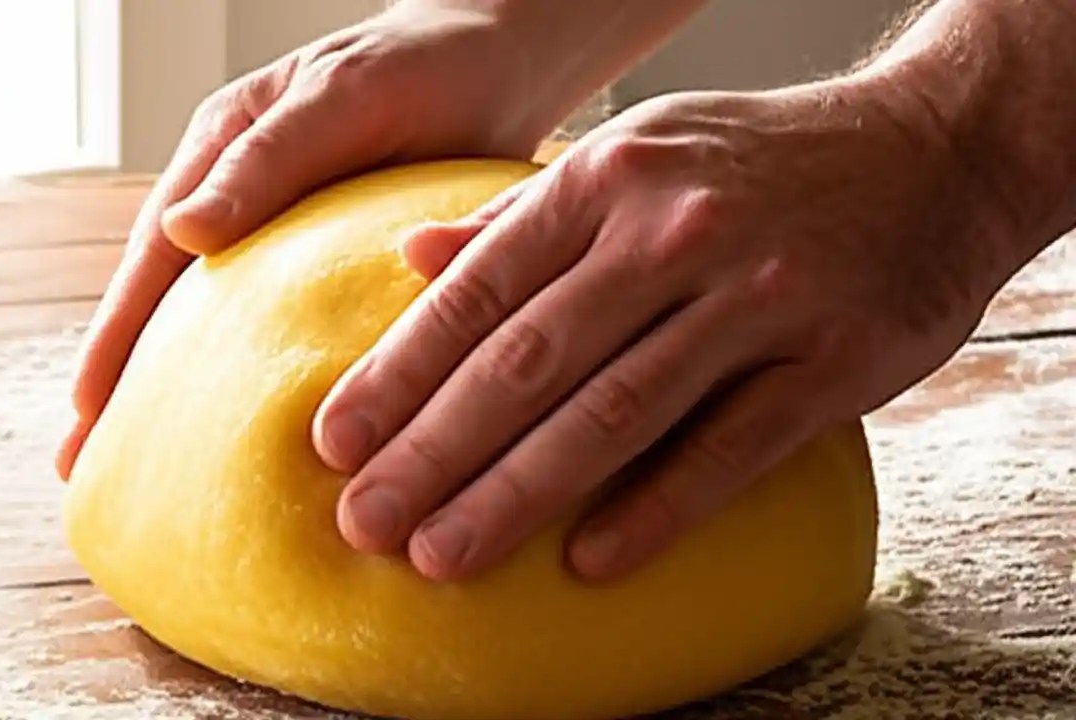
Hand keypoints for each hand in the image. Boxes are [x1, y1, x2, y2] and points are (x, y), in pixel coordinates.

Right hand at [56, 3, 588, 478]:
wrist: (497, 60)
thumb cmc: (418, 64)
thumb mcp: (338, 100)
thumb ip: (266, 162)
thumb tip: (181, 231)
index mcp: (223, 154)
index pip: (152, 259)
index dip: (117, 337)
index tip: (85, 411)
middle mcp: (243, 201)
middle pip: (169, 302)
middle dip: (128, 382)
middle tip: (83, 464)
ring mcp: (286, 235)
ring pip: (220, 322)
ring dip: (184, 389)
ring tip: (151, 466)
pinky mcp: (335, 261)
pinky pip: (283, 326)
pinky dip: (257, 375)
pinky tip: (251, 429)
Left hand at [313, 75, 1027, 581]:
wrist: (934, 147)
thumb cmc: (759, 162)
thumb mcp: (635, 155)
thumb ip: (521, 214)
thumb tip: (412, 259)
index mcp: (609, 181)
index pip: (480, 289)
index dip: (400, 372)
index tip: (336, 442)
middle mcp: (673, 233)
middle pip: (528, 361)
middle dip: (434, 452)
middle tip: (365, 523)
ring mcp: (757, 296)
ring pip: (613, 414)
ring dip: (516, 495)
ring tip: (442, 556)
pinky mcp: (832, 360)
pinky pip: (727, 450)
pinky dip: (654, 510)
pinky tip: (588, 561)